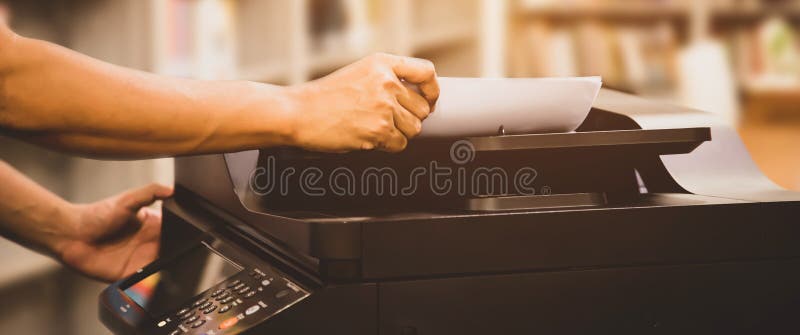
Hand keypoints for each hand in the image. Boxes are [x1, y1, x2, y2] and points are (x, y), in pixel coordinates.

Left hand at [57, 183, 172, 281]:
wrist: (71, 234)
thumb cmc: (95, 215)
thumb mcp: (127, 199)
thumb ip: (151, 192)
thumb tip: (172, 189)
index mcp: (151, 226)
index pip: (176, 231)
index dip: (183, 234)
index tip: (187, 234)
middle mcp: (148, 244)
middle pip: (172, 251)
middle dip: (177, 253)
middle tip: (176, 251)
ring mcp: (140, 260)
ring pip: (162, 268)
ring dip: (166, 268)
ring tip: (163, 263)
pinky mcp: (130, 275)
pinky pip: (146, 282)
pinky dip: (151, 282)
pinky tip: (150, 276)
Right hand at [288, 53, 438, 152]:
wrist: (298, 113)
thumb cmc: (325, 97)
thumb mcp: (358, 73)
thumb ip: (386, 79)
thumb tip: (418, 99)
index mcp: (382, 64)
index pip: (426, 72)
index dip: (433, 90)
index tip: (430, 101)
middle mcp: (386, 83)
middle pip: (423, 108)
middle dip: (410, 118)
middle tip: (388, 121)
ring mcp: (383, 108)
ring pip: (414, 128)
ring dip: (399, 133)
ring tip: (374, 128)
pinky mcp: (378, 131)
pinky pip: (400, 144)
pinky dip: (388, 146)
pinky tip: (368, 138)